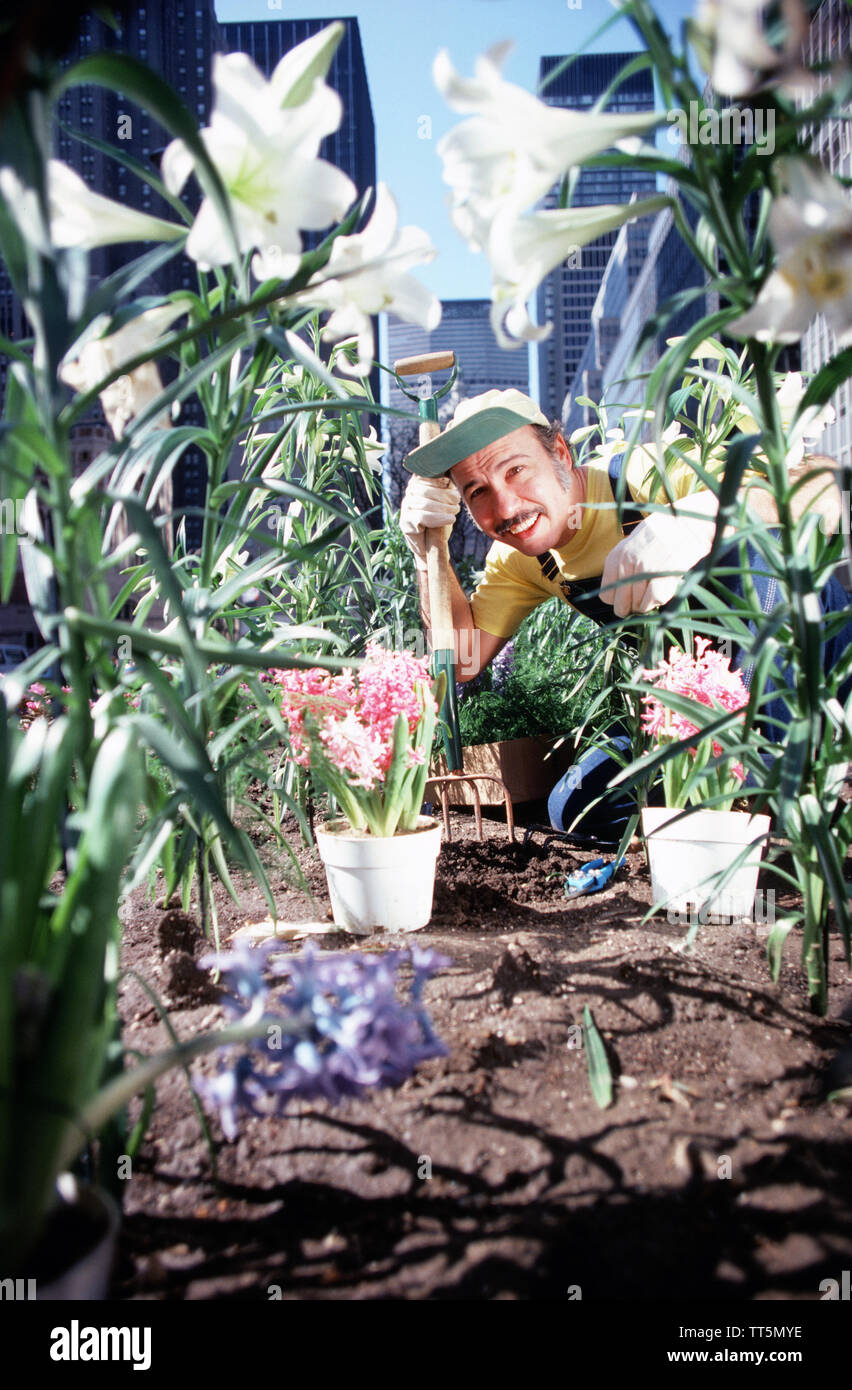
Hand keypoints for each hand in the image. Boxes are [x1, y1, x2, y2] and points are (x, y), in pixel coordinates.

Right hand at [399, 474, 460, 566]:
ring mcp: (405, 506)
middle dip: (444, 496)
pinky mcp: (405, 521)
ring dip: (444, 508)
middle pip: (426, 490)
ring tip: (455, 511)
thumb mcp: (447, 498)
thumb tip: (455, 476)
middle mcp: (410, 492)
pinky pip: (422, 517)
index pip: (427, 475)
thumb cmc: (441, 518)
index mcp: (419, 481)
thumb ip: (448, 485)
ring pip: (425, 503)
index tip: (454, 490)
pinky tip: (450, 519)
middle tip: (457, 503)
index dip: (441, 482)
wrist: (431, 544)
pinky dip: (438, 518)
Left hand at [600, 511, 714, 616]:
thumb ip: (624, 566)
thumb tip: (620, 596)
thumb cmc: (663, 534)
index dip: (619, 601)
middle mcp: (627, 562)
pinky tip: (664, 591)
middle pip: (621, 604)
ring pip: (638, 605)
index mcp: (616, 556)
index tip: (630, 599)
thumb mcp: (634, 544)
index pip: (607, 595)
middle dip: (632, 607)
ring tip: (657, 589)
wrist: (689, 520)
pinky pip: (653, 601)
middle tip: (644, 602)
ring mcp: (645, 568)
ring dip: (648, 604)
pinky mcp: (664, 573)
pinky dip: (658, 602)